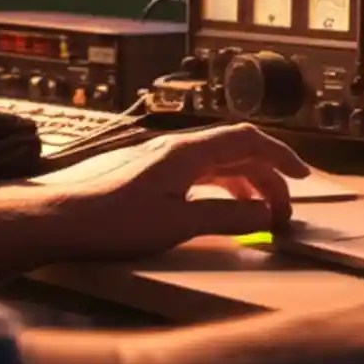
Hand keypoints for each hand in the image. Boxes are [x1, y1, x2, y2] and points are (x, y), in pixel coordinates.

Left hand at [70, 123, 310, 260]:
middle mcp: (179, 148)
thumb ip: (225, 216)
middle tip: (283, 208)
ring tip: (261, 210)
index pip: (247, 140)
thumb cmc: (112, 220)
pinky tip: (226, 205)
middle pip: (237, 150)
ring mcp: (165, 158)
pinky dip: (224, 186)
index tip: (302, 176)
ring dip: (247, 182)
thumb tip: (264, 213)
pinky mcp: (153, 172)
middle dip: (268, 176)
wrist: (61, 219)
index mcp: (189, 152)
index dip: (280, 155)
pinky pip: (202, 171)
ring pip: (220, 161)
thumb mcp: (177, 223)